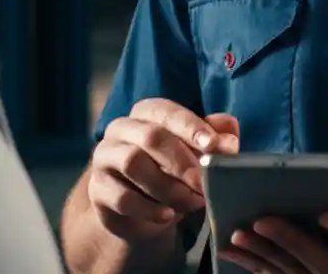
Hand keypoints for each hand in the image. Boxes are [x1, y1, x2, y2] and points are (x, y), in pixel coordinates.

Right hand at [87, 98, 239, 241]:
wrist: (143, 210)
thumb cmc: (174, 171)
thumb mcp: (197, 153)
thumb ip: (215, 140)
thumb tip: (229, 139)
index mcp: (147, 112)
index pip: (168, 111)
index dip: (192, 126)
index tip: (214, 145)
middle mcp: (121, 128)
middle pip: (151, 136)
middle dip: (183, 161)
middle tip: (204, 183)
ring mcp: (104, 158)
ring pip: (133, 163)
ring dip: (168, 186)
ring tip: (191, 201)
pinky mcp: (97, 189)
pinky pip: (122, 197)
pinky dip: (149, 208)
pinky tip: (168, 215)